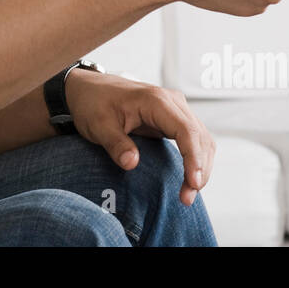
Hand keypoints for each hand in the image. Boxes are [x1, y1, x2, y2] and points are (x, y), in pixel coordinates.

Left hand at [65, 70, 213, 206]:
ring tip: (188, 194)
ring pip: (201, 139)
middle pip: (199, 137)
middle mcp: (172, 102)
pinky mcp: (173, 119)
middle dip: (199, 169)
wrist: (87, 89)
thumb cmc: (93, 103)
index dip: (193, 158)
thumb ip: (115, 144)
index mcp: (156, 100)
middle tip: (187, 198)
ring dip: (200, 166)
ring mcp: (175, 109)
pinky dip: (195, 159)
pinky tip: (188, 178)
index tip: (193, 183)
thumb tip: (132, 163)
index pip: (186, 131)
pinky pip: (193, 139)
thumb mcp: (98, 125)